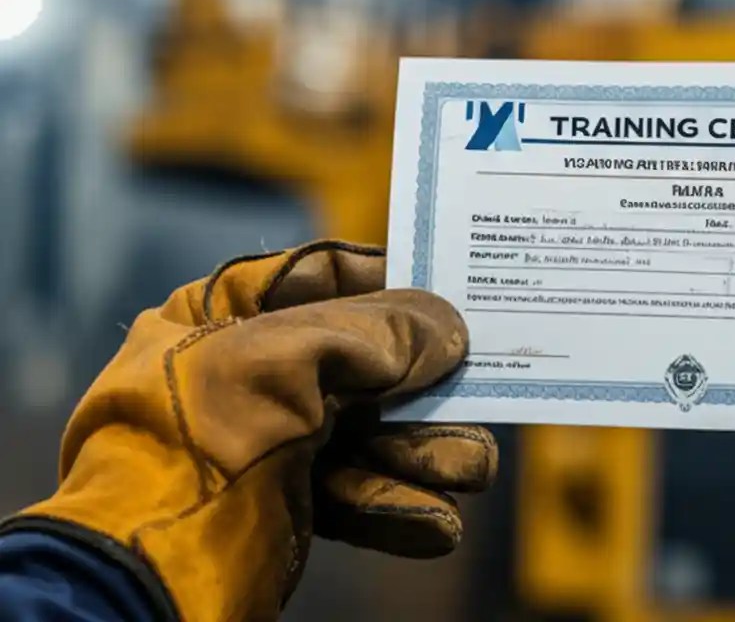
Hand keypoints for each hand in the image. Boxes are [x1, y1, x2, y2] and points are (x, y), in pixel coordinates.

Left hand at [0, 241, 497, 621]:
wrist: (138, 572)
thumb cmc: (200, 439)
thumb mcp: (287, 360)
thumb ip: (378, 333)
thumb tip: (448, 328)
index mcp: (224, 316)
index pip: (321, 277)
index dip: (390, 282)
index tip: (453, 296)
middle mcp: (249, 373)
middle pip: (365, 363)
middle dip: (426, 386)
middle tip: (483, 390)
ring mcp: (269, 443)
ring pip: (372, 434)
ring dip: (426, 453)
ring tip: (466, 470)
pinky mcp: (287, 506)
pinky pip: (358, 494)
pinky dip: (400, 508)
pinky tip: (435, 524)